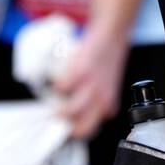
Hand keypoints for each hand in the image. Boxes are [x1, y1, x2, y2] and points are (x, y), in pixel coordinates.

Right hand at [50, 22, 129, 139]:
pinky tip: (56, 83)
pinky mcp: (80, 72)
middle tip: (56, 121)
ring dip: (57, 111)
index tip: (66, 128)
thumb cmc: (110, 55)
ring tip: (52, 105)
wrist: (111, 32)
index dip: (76, 131)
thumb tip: (103, 113)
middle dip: (65, 127)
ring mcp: (90, 86)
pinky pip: (62, 88)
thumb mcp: (111, 82)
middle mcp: (101, 98)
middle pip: (80, 128)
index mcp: (108, 102)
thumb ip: (106, 98)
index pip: (90, 129)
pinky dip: (56, 87)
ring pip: (69, 111)